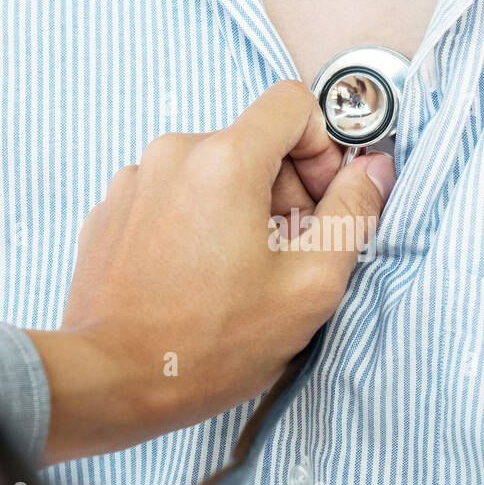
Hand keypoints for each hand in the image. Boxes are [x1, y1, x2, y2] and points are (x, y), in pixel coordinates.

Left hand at [27, 81, 395, 462]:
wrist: (110, 381)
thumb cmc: (209, 343)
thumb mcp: (309, 285)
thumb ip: (352, 215)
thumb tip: (373, 170)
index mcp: (224, 159)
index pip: (292, 103)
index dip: (322, 148)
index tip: (321, 204)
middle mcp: (172, 154)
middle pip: (253, 144)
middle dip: (282, 194)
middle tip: (283, 261)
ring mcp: (134, 181)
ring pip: (212, 174)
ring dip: (238, 213)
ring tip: (236, 280)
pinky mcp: (111, 212)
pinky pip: (172, 199)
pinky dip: (195, 228)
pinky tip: (195, 282)